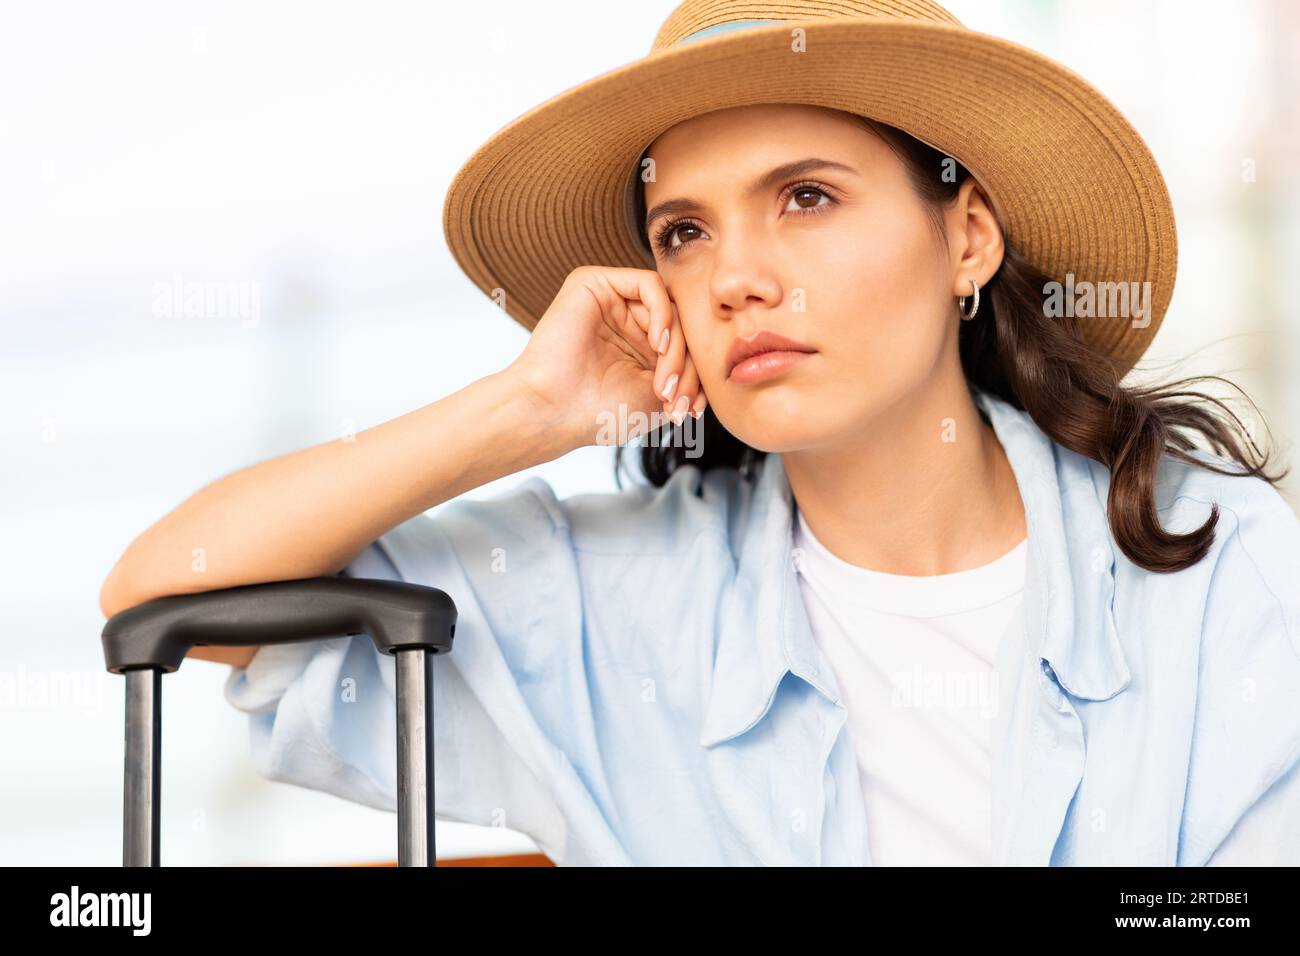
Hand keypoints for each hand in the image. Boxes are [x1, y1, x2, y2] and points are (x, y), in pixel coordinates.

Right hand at [504, 266, 708, 449]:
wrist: (553, 413)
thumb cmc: (598, 412)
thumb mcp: (657, 398)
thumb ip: (687, 373)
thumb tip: (715, 362)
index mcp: (637, 346)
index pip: (685, 345)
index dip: (695, 375)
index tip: (690, 411)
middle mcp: (625, 320)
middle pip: (681, 326)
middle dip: (687, 366)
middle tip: (677, 399)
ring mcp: (610, 300)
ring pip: (670, 307)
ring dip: (676, 347)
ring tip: (663, 382)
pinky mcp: (594, 283)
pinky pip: (650, 284)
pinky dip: (663, 314)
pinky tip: (657, 344)